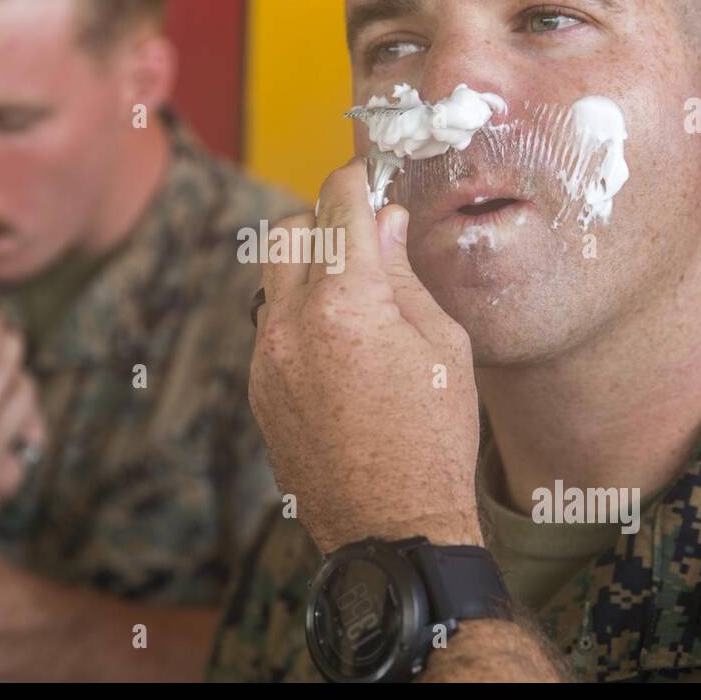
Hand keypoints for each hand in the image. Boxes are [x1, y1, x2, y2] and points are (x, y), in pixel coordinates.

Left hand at [250, 158, 482, 554]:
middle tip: (363, 237)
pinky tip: (339, 347)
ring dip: (307, 269)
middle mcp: (291, 322)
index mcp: (346, 302)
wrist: (391, 525)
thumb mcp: (442, 344)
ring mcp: (267, 358)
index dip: (358, 178)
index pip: (339, 204)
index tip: (369, 174)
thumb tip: (384, 221)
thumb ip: (404, 274)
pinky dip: (298, 316)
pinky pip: (270, 327)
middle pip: (289, 229)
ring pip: (272, 279)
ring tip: (354, 298)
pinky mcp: (259, 389)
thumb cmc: (434, 437)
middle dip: (324, 220)